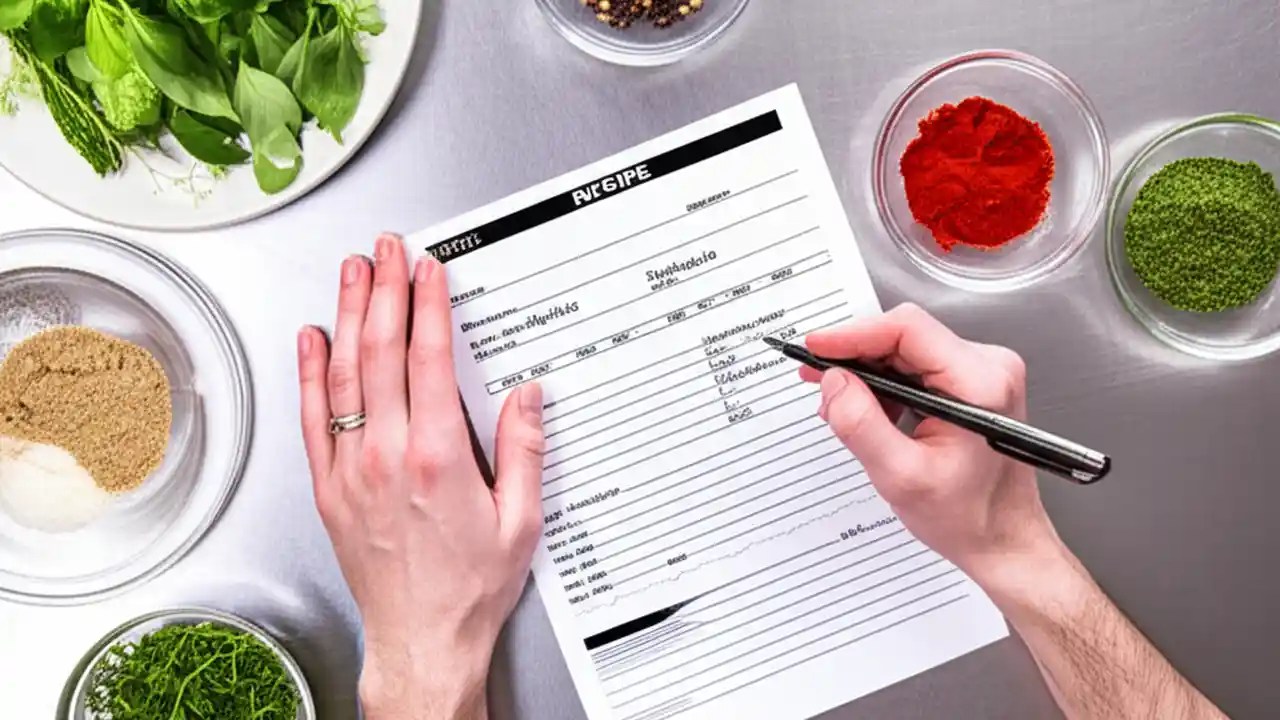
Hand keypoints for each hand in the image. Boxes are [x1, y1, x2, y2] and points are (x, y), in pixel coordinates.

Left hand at [295, 235, 544, 718]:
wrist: (422, 640)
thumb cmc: (469, 589)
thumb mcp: (520, 521)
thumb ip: (524, 451)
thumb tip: (527, 396)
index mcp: (437, 457)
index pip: (428, 358)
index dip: (427, 303)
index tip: (427, 269)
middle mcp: (386, 456)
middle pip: (380, 352)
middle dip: (385, 290)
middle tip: (387, 251)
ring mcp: (350, 470)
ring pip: (343, 374)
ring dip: (348, 315)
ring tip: (353, 273)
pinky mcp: (329, 490)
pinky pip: (313, 419)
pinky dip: (310, 373)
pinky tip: (312, 340)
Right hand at [801, 303, 1058, 581]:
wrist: (1004, 539)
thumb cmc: (969, 517)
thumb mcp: (901, 476)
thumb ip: (861, 425)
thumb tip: (833, 380)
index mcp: (980, 383)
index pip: (907, 331)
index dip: (854, 334)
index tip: (816, 347)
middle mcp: (988, 366)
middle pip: (904, 337)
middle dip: (854, 356)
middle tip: (816, 378)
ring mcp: (982, 372)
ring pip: (906, 350)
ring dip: (867, 372)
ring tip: (839, 405)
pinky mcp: (970, 382)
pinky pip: (916, 366)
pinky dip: (885, 383)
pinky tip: (868, 410)